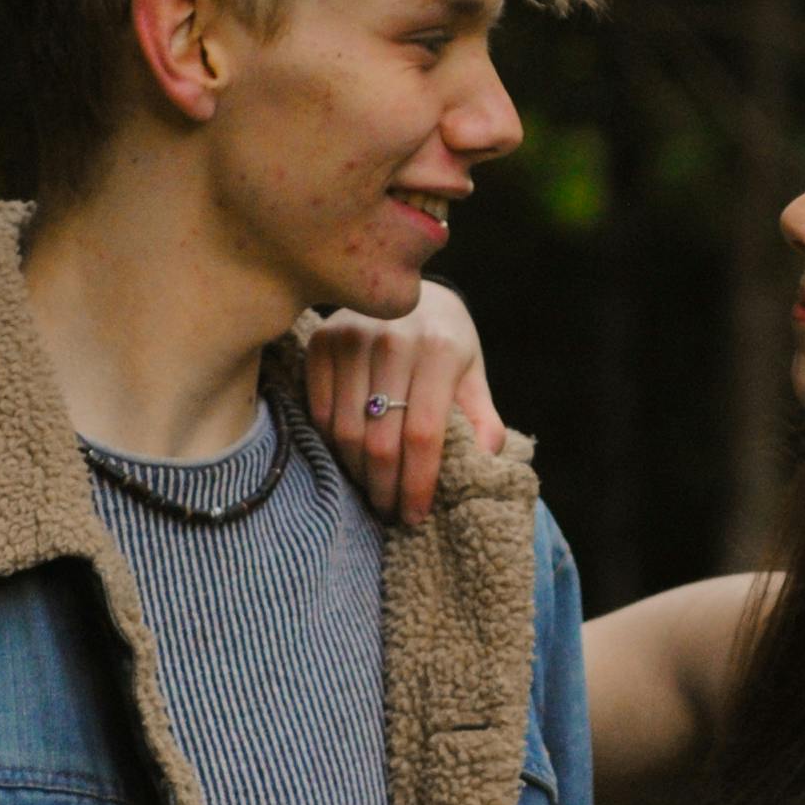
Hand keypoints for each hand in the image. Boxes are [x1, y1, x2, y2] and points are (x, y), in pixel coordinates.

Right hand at [307, 277, 505, 526]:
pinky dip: (332, 443)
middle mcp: (394, 339)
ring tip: (372, 488)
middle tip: (389, 511)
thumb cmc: (447, 342)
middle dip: (385, 487)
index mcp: (440, 349)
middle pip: (380, 438)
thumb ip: (482, 420)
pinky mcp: (321, 339)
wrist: (411, 289)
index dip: (417, 483)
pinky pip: (319, 410)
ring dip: (357, 471)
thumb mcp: (473, 376)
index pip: (423, 434)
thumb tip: (486, 464)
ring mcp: (352, 337)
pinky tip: (350, 456)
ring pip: (345, 430)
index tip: (414, 515)